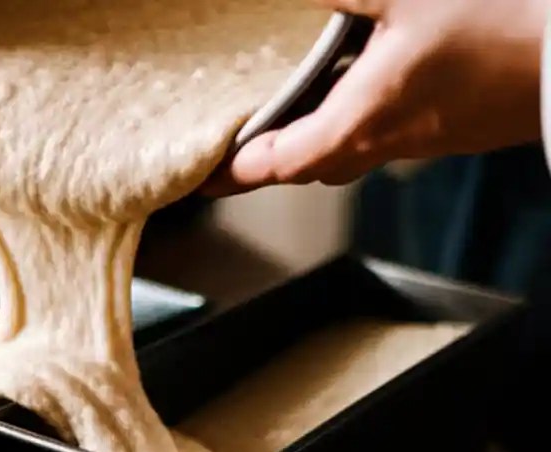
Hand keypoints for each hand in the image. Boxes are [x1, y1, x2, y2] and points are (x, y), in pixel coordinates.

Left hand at [202, 0, 549, 196]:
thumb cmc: (501, 21)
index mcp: (361, 121)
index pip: (277, 166)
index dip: (234, 174)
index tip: (203, 177)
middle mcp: (389, 143)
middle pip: (308, 169)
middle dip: (268, 162)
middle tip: (233, 154)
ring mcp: (426, 141)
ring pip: (349, 154)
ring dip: (310, 143)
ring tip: (284, 119)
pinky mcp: (456, 129)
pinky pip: (388, 137)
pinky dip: (355, 123)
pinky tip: (358, 85)